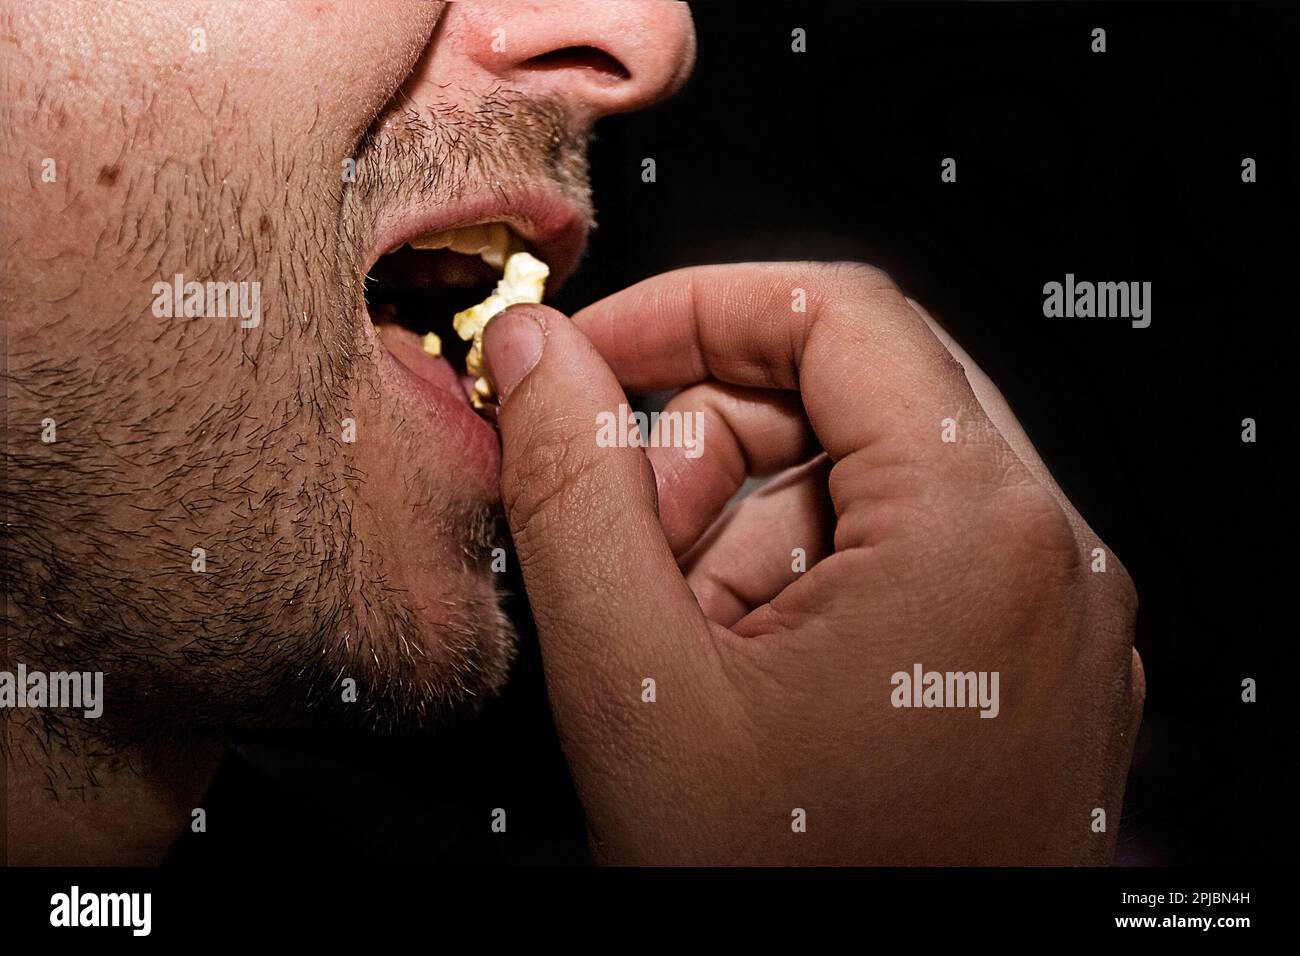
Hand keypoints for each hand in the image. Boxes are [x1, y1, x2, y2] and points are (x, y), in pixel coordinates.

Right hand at [482, 263, 1143, 864]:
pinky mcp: (1025, 663)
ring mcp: (1047, 613)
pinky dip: (803, 585)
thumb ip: (570, 490)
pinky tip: (747, 678)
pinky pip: (900, 556)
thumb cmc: (783, 897)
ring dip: (747, 532)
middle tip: (629, 541)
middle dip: (711, 448)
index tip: (592, 358)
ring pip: (867, 481)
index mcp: (980, 526)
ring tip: (689, 647)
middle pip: (850, 396)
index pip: (835, 310)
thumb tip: (537, 355)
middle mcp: (1047, 555)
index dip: (692, 311)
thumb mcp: (635, 685)